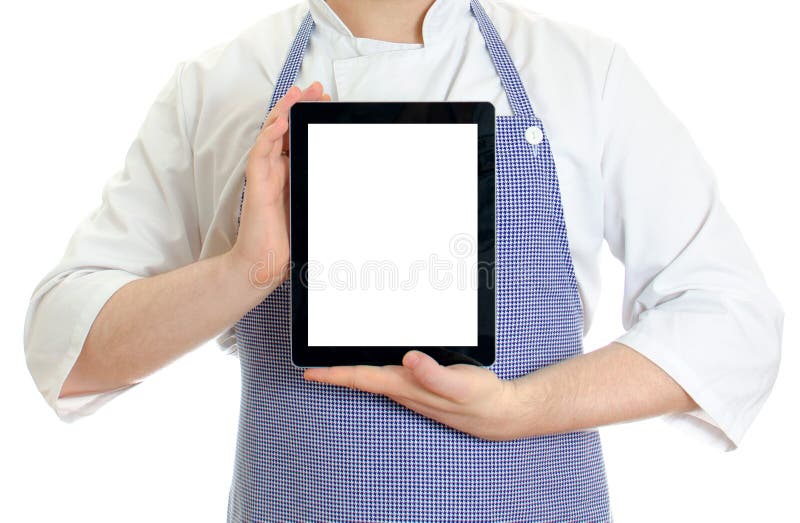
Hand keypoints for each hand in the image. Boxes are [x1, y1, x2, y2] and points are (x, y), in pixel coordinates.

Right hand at [229, 81, 330, 291]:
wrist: (264, 263)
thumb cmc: (287, 240)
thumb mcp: (311, 207)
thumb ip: (321, 190)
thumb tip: (350, 177)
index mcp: (287, 173)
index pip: (297, 136)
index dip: (308, 118)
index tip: (327, 103)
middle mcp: (274, 170)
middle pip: (284, 129)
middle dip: (299, 107)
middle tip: (317, 90)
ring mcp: (262, 176)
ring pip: (269, 135)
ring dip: (282, 113)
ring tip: (296, 95)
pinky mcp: (255, 186)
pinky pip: (258, 156)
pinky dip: (267, 138)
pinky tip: (278, 124)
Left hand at [303, 350, 523, 440]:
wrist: (495, 413)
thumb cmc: (478, 398)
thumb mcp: (460, 385)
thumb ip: (434, 374)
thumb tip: (408, 359)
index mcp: (406, 385)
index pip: (362, 378)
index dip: (335, 374)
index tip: (309, 372)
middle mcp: (402, 387)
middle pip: (360, 377)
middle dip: (334, 370)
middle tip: (310, 361)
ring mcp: (409, 387)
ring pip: (371, 375)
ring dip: (350, 368)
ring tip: (330, 357)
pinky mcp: (418, 382)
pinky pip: (386, 373)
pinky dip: (371, 365)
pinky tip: (370, 357)